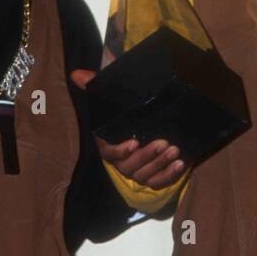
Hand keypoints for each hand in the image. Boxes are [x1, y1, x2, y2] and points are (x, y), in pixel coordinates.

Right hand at [71, 69, 186, 188]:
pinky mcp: (152, 176)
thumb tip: (76, 74)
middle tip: (164, 143)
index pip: (108, 153)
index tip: (133, 143)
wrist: (150, 123)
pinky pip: (158, 181)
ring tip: (175, 150)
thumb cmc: (126, 112)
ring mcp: (137, 170)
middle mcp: (121, 161)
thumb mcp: (114, 98)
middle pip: (129, 166)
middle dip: (147, 155)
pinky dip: (169, 175)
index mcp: (109, 144)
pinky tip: (180, 164)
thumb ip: (95, 86)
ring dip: (160, 164)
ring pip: (145, 174)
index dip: (119, 151)